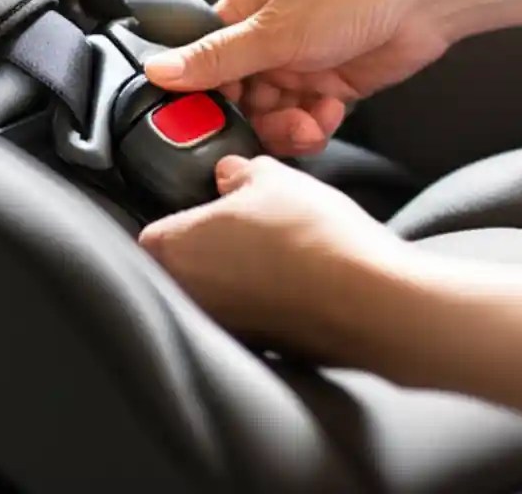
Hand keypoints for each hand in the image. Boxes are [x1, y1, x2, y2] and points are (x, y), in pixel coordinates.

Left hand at [138, 155, 406, 358]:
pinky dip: (263, 301)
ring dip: (236, 276)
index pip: (154, 230)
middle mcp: (183, 295)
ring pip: (215, 292)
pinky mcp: (251, 348)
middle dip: (208, 248)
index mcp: (172, 250)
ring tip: (277, 255)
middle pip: (181, 265)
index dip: (183, 215)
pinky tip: (294, 283)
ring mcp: (216, 327)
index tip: (210, 205)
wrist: (368, 300)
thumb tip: (227, 174)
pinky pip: (246, 316)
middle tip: (248, 227)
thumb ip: (239, 172)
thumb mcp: (273, 178)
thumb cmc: (312, 235)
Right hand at [143, 0, 454, 155]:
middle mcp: (269, 40)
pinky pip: (306, 120)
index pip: (206, 66)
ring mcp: (300, 64)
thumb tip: (157, 69)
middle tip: (277, 125)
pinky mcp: (330, 86)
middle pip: (240, 100)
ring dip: (289, 127)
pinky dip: (316, 125)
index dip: (210, 99)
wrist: (425, 0)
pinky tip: (330, 113)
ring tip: (311, 122)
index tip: (216, 123)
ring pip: (273, 115)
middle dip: (258, 120)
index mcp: (244, 13)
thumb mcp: (275, 30)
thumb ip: (216, 57)